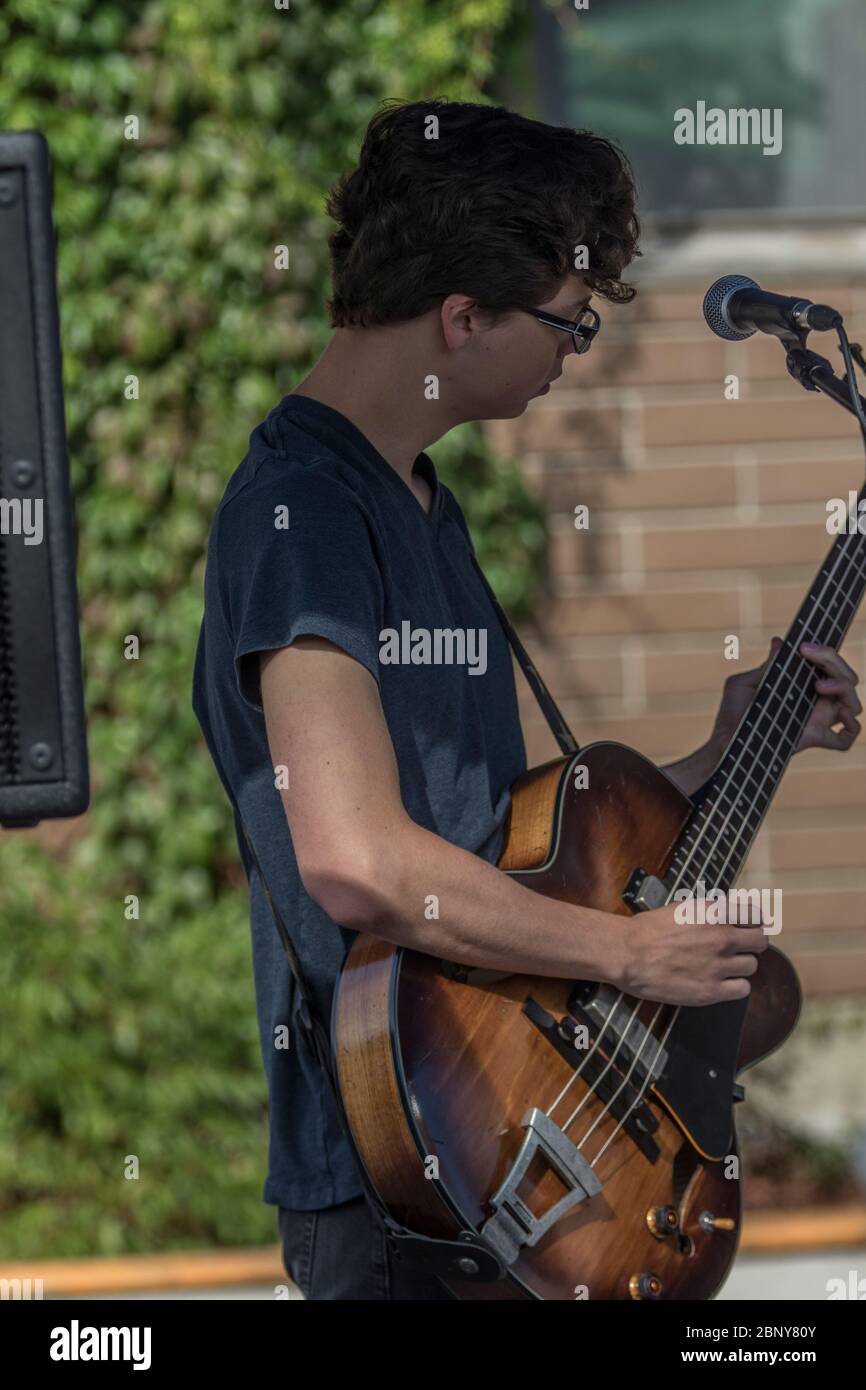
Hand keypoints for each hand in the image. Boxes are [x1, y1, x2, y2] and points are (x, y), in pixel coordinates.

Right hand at [618, 902, 769, 1006]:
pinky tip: (723, 983)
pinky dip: (736, 986)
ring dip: (741, 965)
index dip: (753, 922)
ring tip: (724, 967)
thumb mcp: (683, 908)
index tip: (748, 926)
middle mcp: (723, 938)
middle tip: (739, 948)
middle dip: (751, 944)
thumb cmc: (648, 929)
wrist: (628, 954)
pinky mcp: (712, 991)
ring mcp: (719, 966)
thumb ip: (709, 912)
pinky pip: (743, 989)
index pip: (756, 915)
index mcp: (715, 914)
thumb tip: (727, 915)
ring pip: (752, 966)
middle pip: (760, 941)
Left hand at [710, 637, 861, 754]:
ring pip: (852, 702)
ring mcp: (817, 719)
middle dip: (835, 661)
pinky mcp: (814, 738)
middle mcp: (815, 700)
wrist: (725, 741)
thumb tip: (779, 642)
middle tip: (809, 655)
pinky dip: (853, 728)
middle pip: (847, 677)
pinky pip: (846, 738)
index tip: (804, 647)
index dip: (825, 652)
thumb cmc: (732, 712)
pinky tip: (841, 717)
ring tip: (819, 686)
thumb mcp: (744, 683)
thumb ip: (767, 666)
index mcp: (803, 683)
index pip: (828, 663)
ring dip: (844, 687)